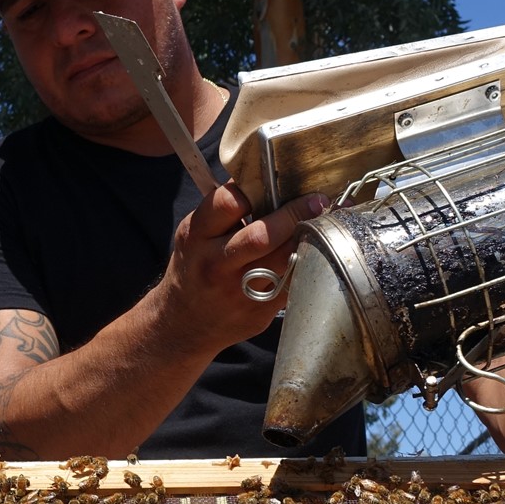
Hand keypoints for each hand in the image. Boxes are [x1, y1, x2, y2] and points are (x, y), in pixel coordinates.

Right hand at [157, 183, 327, 354]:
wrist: (184, 323)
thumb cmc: (196, 267)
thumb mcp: (195, 234)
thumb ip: (224, 212)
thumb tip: (268, 181)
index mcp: (197, 236)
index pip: (228, 203)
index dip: (255, 190)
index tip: (277, 185)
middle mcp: (216, 264)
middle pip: (263, 235)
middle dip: (295, 214)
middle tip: (317, 202)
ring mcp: (239, 291)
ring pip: (284, 260)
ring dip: (307, 238)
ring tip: (320, 224)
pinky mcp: (259, 311)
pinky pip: (293, 282)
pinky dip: (307, 264)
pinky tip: (312, 252)